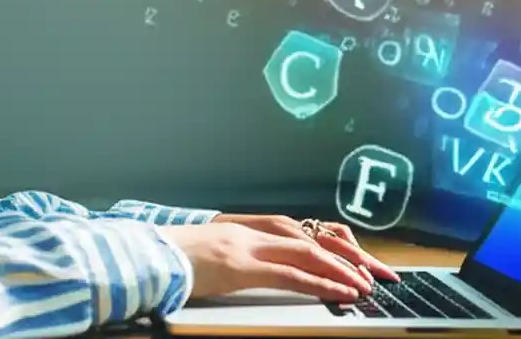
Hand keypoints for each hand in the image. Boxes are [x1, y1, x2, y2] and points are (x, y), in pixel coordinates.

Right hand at [157, 223, 373, 301]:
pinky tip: (341, 292)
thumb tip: (263, 270)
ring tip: (367, 284)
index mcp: (245, 229)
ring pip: (308, 253)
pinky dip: (321, 283)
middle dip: (350, 257)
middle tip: (378, 273)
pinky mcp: (239, 267)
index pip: (302, 233)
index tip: (359, 262)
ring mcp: (245, 247)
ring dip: (342, 270)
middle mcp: (250, 232)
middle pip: (314, 239)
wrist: (141, 257)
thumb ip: (239, 257)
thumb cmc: (171, 261)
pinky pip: (290, 275)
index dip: (334, 247)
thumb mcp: (212, 255)